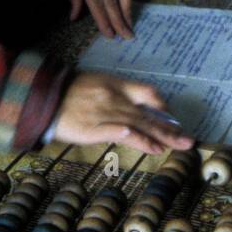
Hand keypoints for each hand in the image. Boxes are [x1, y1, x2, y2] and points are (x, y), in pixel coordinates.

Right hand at [53, 72, 194, 154]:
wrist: (43, 97)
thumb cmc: (67, 92)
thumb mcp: (95, 84)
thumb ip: (113, 95)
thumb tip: (132, 111)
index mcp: (115, 85)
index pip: (148, 93)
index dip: (163, 107)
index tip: (172, 119)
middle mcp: (114, 98)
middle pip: (148, 114)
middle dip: (170, 129)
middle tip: (188, 141)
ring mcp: (105, 113)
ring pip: (139, 125)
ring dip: (159, 137)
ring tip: (175, 146)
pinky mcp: (93, 128)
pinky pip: (119, 132)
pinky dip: (136, 138)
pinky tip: (149, 145)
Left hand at [67, 0, 133, 38]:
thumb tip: (75, 18)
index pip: (95, 1)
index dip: (103, 19)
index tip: (109, 34)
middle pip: (111, 0)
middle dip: (118, 20)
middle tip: (125, 37)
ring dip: (127, 12)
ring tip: (129, 28)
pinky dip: (128, 2)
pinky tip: (128, 13)